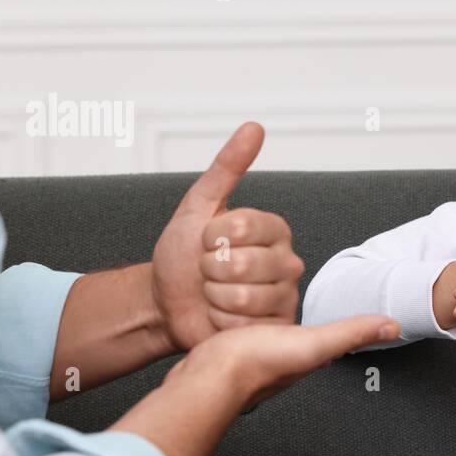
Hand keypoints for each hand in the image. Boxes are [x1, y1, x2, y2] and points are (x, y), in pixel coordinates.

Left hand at [151, 122, 306, 350]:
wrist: (168, 302)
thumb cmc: (182, 256)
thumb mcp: (198, 207)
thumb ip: (228, 167)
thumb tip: (253, 128)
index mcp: (274, 228)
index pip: (240, 227)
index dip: (210, 237)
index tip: (206, 242)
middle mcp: (287, 261)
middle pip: (241, 265)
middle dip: (209, 270)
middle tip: (208, 271)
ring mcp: (285, 295)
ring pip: (242, 297)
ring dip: (213, 297)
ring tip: (213, 294)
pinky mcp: (277, 328)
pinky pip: (243, 324)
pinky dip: (220, 321)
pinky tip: (222, 316)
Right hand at [166, 315, 400, 410]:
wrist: (205, 378)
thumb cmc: (253, 364)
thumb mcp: (313, 343)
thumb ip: (351, 333)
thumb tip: (392, 327)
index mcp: (308, 358)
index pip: (338, 344)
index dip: (353, 333)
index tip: (364, 325)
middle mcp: (287, 363)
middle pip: (312, 345)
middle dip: (324, 334)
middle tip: (337, 324)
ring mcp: (258, 360)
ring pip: (282, 341)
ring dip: (291, 332)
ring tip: (302, 322)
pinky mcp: (233, 352)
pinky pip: (253, 336)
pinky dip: (259, 327)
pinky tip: (254, 321)